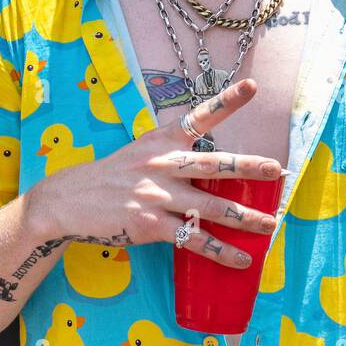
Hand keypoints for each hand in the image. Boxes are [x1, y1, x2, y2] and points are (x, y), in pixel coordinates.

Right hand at [29, 78, 281, 267]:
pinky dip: (220, 251)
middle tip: (277, 169)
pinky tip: (240, 259)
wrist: (68, 201)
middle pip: (214, 164)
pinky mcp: (150, 225)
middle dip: (249, 167)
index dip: (226, 101)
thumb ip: (173, 157)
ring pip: (210, 207)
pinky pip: (194, 240)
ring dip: (244, 217)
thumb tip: (211, 170)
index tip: (251, 86)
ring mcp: (156, 195)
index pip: (198, 117)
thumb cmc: (110, 177)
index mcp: (161, 142)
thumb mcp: (140, 153)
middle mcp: (162, 164)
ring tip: (269, 224)